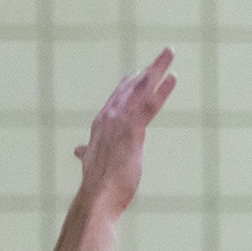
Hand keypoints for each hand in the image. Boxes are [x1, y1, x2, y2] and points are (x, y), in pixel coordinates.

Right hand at [75, 49, 174, 215]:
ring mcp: (119, 122)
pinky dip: (161, 90)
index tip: (140, 71)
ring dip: (157, 68)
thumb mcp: (93, 163)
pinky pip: (149, 105)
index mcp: (100, 125)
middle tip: (166, 52)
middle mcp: (108, 117)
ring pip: (141, 89)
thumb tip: (79, 150)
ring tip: (170, 52)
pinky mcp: (132, 131)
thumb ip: (87, 153)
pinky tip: (172, 78)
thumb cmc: (97, 185)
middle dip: (149, 68)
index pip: (117, 98)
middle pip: (131, 86)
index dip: (130, 83)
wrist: (96, 198)